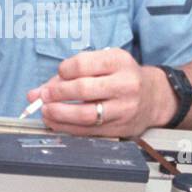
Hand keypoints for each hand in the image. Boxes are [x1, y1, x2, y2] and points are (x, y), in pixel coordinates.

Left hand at [26, 48, 174, 137]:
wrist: (154, 98)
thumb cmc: (123, 77)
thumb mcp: (104, 64)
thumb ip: (71, 74)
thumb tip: (36, 92)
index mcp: (119, 61)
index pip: (83, 64)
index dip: (63, 71)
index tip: (58, 75)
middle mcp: (125, 84)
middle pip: (83, 89)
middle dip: (57, 94)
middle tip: (44, 96)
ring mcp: (124, 108)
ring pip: (85, 114)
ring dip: (59, 114)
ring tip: (46, 111)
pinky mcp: (120, 128)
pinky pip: (88, 131)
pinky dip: (67, 128)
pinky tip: (56, 123)